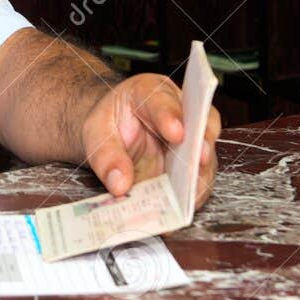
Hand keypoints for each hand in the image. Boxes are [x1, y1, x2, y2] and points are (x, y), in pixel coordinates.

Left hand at [79, 74, 220, 208]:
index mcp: (150, 91)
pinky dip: (193, 195)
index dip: (171, 115)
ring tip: (189, 197)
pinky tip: (182, 208)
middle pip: (201, 122)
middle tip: (198, 161)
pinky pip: (199, 178)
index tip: (176, 132)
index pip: (163, 99)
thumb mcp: (94, 133)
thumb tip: (120, 185)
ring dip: (200, 176)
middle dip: (201, 144)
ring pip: (205, 154)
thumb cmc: (107, 124)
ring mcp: (189, 138)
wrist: (112, 132)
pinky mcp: (191, 163)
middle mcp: (179, 111)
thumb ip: (106, 156)